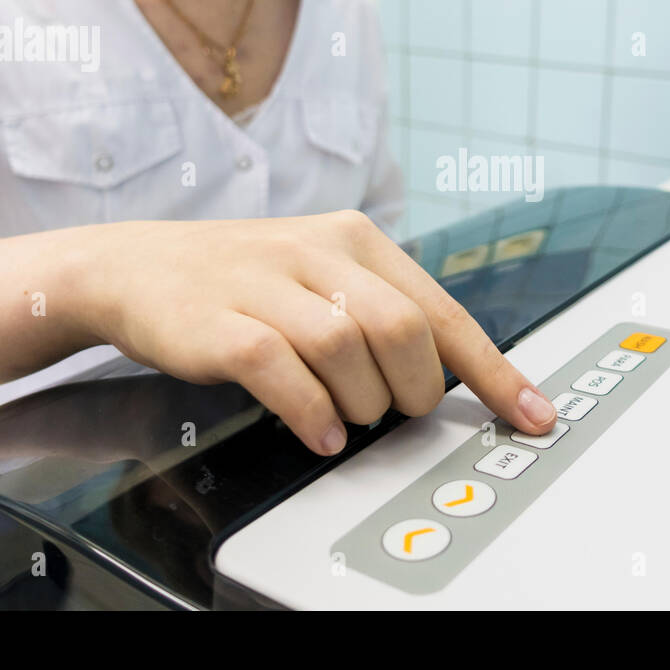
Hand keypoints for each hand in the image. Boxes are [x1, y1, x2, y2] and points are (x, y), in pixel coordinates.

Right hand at [74, 210, 556, 454]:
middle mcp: (317, 251)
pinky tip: (317, 429)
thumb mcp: (321, 276)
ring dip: (361, 403)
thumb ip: (383, 313)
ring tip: (347, 416)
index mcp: (356, 239)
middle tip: (395, 409)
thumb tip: (451, 375)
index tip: (532, 413)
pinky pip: (282, 371)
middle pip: (403, 330)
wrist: (138, 267)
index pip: (442, 311)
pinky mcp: (220, 322)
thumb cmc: (244, 281)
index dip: (494, 370)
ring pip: (348, 349)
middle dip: (415, 389)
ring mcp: (266, 283)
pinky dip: (310, 411)